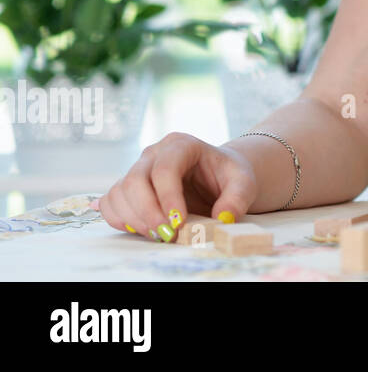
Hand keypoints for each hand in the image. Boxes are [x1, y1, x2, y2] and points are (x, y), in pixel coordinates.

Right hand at [91, 132, 257, 241]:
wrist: (217, 177)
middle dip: (148, 212)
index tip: (178, 223)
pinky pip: (111, 201)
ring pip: (119, 192)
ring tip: (159, 235)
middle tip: (166, 235)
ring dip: (134, 219)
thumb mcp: (244, 182)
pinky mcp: (128, 187)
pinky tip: (139, 229)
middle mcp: (155, 153)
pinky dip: (119, 218)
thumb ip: (238, 198)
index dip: (168, 197)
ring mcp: (138, 168)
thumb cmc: (228, 176)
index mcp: (182, 145)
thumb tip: (222, 218)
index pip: (166, 168)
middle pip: (136, 180)